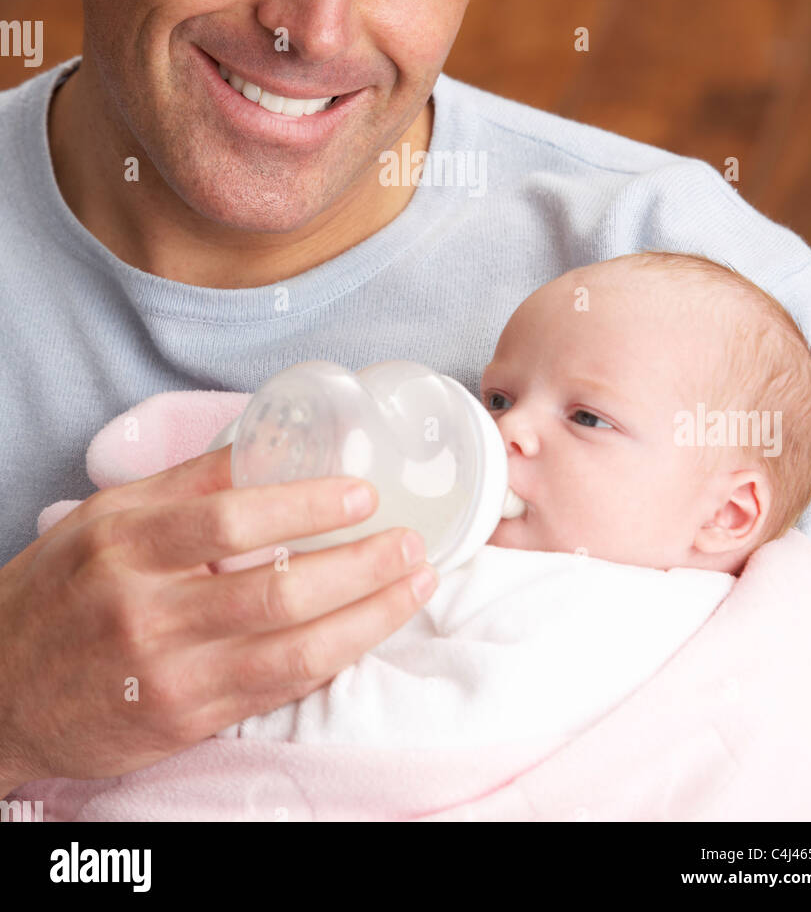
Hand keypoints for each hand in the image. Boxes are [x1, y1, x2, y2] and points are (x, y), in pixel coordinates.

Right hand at [0, 445, 435, 790]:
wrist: (1, 689)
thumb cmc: (61, 588)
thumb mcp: (107, 516)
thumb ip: (187, 482)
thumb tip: (271, 443)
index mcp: (126, 543)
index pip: (229, 517)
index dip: (306, 504)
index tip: (362, 495)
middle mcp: (146, 611)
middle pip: (274, 589)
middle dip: (359, 567)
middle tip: (411, 542)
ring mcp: (167, 674)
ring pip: (290, 650)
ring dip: (366, 618)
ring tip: (414, 586)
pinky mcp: (184, 722)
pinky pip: (275, 690)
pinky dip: (330, 659)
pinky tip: (367, 632)